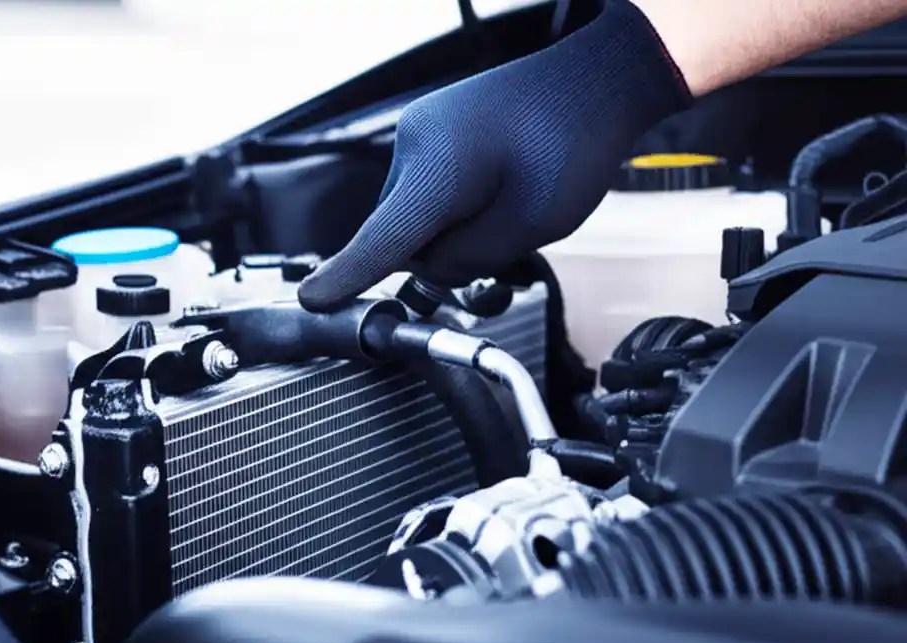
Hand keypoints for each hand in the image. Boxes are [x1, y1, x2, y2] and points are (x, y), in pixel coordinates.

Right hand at [299, 0, 690, 311]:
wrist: (594, 79)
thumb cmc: (573, 143)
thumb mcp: (532, 224)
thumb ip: (470, 259)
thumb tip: (431, 267)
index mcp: (438, 170)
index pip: (381, 240)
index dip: (346, 276)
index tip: (311, 300)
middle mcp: (415, 144)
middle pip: (398, 233)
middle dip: (439, 250)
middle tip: (500, 233)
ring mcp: (419, 131)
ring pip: (411, 214)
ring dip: (447, 226)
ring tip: (503, 201)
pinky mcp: (429, 129)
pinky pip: (423, 189)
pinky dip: (449, 203)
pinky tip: (492, 187)